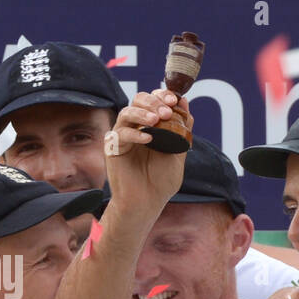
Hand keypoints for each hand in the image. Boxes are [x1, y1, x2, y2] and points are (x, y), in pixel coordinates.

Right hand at [105, 89, 187, 213]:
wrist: (147, 202)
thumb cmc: (161, 181)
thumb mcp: (178, 153)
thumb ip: (182, 130)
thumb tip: (185, 103)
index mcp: (150, 125)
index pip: (153, 101)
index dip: (162, 96)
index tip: (174, 99)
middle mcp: (135, 127)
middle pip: (138, 101)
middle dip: (153, 102)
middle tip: (166, 111)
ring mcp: (122, 136)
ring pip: (127, 113)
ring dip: (143, 113)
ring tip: (156, 119)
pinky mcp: (113, 148)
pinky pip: (121, 134)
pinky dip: (135, 133)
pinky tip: (148, 138)